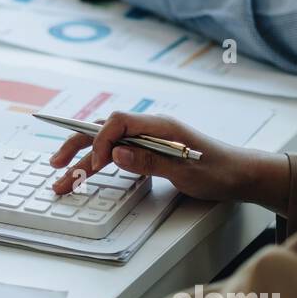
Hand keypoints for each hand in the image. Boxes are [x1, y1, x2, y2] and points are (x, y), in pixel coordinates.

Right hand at [49, 111, 289, 212]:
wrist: (240, 174)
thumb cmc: (219, 170)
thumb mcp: (185, 170)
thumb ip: (149, 160)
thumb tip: (115, 154)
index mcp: (159, 125)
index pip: (116, 123)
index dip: (101, 142)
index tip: (97, 166)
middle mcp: (150, 127)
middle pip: (104, 129)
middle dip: (77, 145)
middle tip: (56, 164)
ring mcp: (148, 138)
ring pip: (107, 142)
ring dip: (83, 156)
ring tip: (60, 171)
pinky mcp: (150, 151)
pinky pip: (119, 151)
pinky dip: (100, 160)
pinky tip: (87, 169)